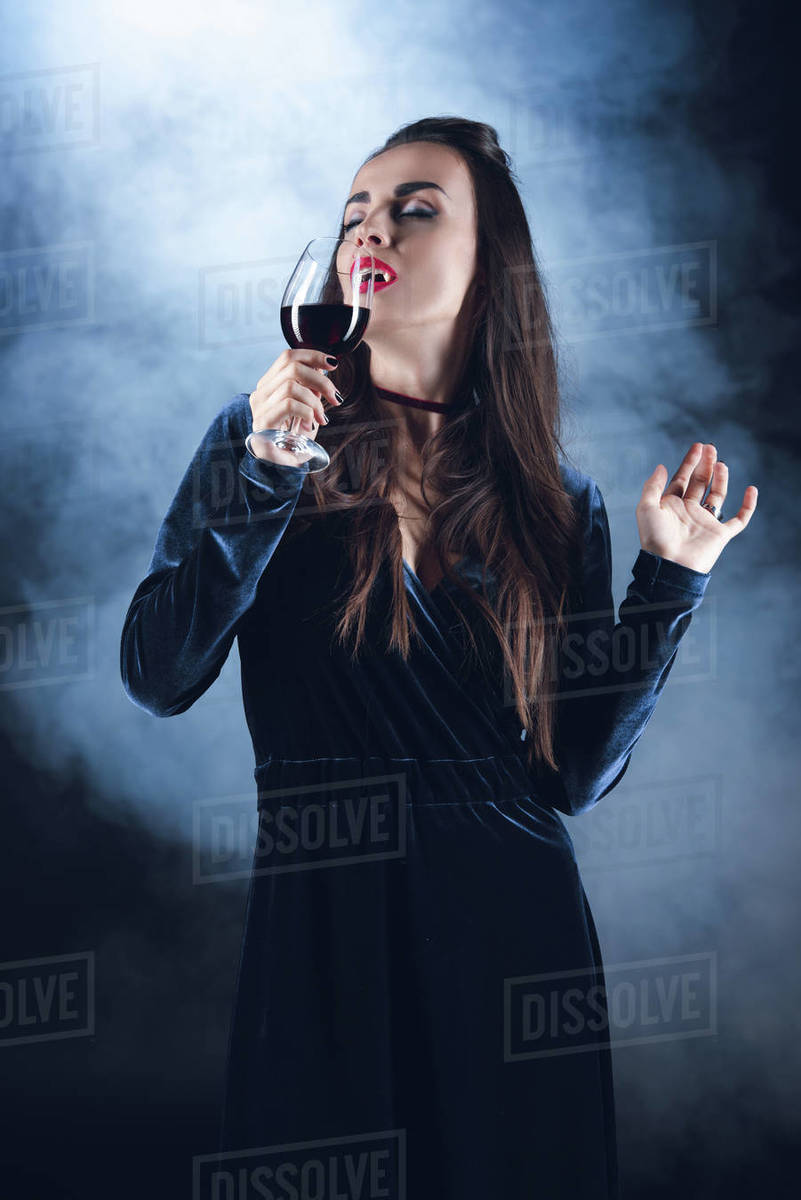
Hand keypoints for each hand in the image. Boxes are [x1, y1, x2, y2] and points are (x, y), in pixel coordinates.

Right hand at [248, 348, 342, 457]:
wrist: (280, 466)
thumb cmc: (293, 438)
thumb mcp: (307, 408)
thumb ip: (311, 389)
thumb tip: (324, 369)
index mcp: (270, 385)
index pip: (288, 356)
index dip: (313, 355)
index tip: (333, 364)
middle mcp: (261, 392)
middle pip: (292, 366)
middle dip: (321, 380)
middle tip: (335, 398)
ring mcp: (260, 407)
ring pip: (292, 386)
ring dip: (314, 401)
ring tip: (322, 418)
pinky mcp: (262, 422)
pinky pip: (289, 404)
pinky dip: (307, 412)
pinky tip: (311, 425)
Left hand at [636, 443, 757, 573]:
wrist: (670, 565)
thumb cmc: (655, 539)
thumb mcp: (646, 508)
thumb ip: (652, 486)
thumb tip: (661, 466)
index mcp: (672, 505)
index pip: (683, 478)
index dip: (690, 462)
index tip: (697, 446)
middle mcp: (689, 512)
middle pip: (700, 483)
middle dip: (705, 465)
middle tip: (711, 448)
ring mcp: (706, 522)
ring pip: (717, 495)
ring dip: (720, 478)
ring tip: (720, 464)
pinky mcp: (720, 534)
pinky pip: (740, 518)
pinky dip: (748, 505)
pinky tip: (751, 489)